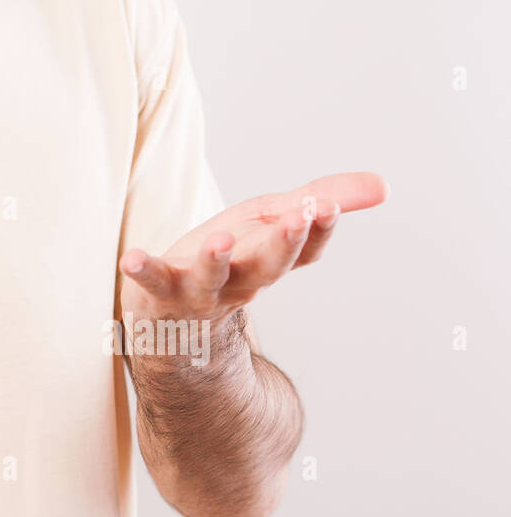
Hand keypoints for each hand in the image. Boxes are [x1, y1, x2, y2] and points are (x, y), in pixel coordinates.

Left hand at [118, 171, 387, 328]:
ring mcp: (197, 293)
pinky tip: (131, 258)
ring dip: (217, 261)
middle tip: (302, 215)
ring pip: (211, 281)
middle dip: (284, 241)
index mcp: (267, 264)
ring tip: (221, 241)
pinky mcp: (158, 295)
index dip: (316, 230)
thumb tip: (384, 184)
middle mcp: (238, 283)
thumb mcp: (273, 226)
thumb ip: (318, 203)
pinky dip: (143, 272)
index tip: (328, 205)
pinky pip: (150, 284)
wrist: (176, 332)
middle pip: (265, 266)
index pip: (301, 251)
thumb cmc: (227, 265)